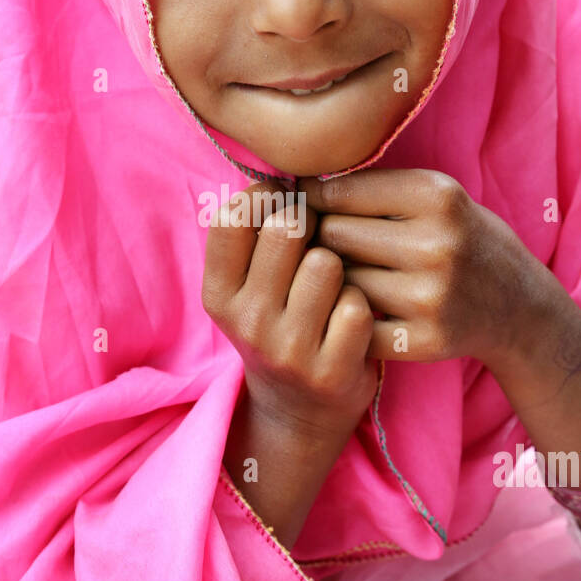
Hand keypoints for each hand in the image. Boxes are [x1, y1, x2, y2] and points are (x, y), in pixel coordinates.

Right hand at [202, 180, 378, 439]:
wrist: (302, 411)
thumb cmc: (282, 325)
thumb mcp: (249, 288)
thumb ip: (256, 235)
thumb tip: (283, 169)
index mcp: (218, 294)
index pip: (235, 214)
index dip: (268, 198)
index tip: (286, 209)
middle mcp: (245, 322)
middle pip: (287, 228)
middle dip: (311, 228)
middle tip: (318, 246)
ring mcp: (287, 349)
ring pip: (327, 263)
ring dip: (341, 268)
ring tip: (335, 290)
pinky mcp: (330, 371)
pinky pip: (357, 305)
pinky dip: (362, 305)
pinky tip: (353, 321)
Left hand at [300, 169, 541, 369]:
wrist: (519, 306)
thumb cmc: (460, 239)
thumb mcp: (433, 196)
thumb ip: (370, 188)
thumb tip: (292, 189)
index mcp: (436, 196)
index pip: (336, 193)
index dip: (312, 202)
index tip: (308, 210)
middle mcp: (436, 245)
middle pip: (332, 237)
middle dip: (322, 240)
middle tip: (328, 247)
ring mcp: (431, 297)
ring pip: (338, 282)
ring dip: (335, 281)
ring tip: (351, 276)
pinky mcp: (425, 341)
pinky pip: (354, 326)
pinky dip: (347, 318)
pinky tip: (358, 311)